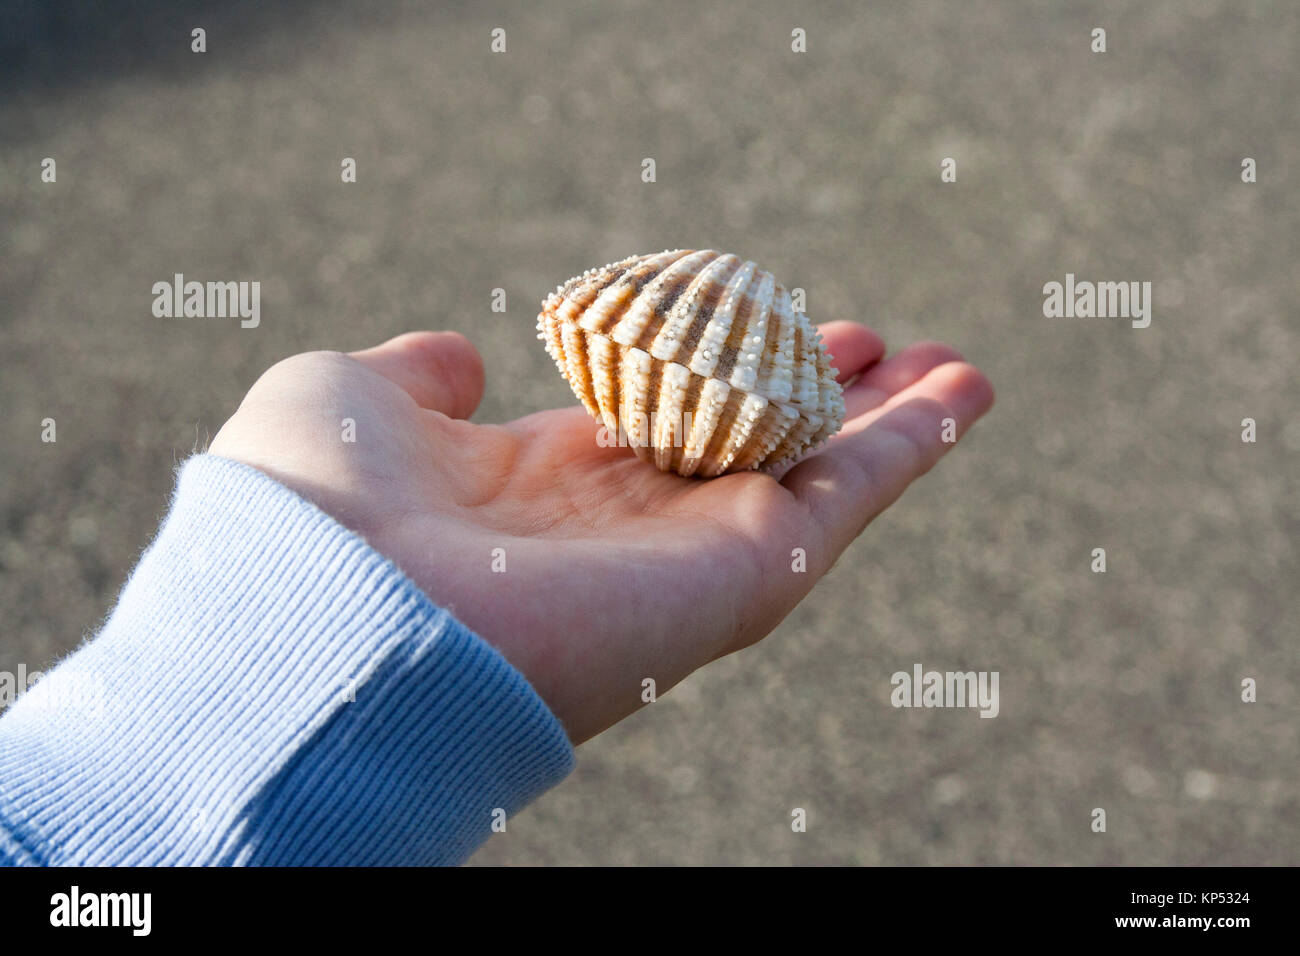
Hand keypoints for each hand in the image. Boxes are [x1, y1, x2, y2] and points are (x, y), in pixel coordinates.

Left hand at [209, 326, 992, 742]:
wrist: (333, 607)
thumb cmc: (318, 504)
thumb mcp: (353, 401)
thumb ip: (414, 378)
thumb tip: (461, 361)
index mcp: (540, 485)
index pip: (652, 419)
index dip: (711, 366)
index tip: (763, 315)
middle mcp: (624, 528)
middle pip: (748, 448)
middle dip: (815, 398)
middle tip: (882, 345)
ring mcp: (689, 555)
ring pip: (816, 478)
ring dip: (891, 426)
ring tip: (959, 372)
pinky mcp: (741, 577)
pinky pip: (844, 500)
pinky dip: (909, 450)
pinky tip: (960, 400)